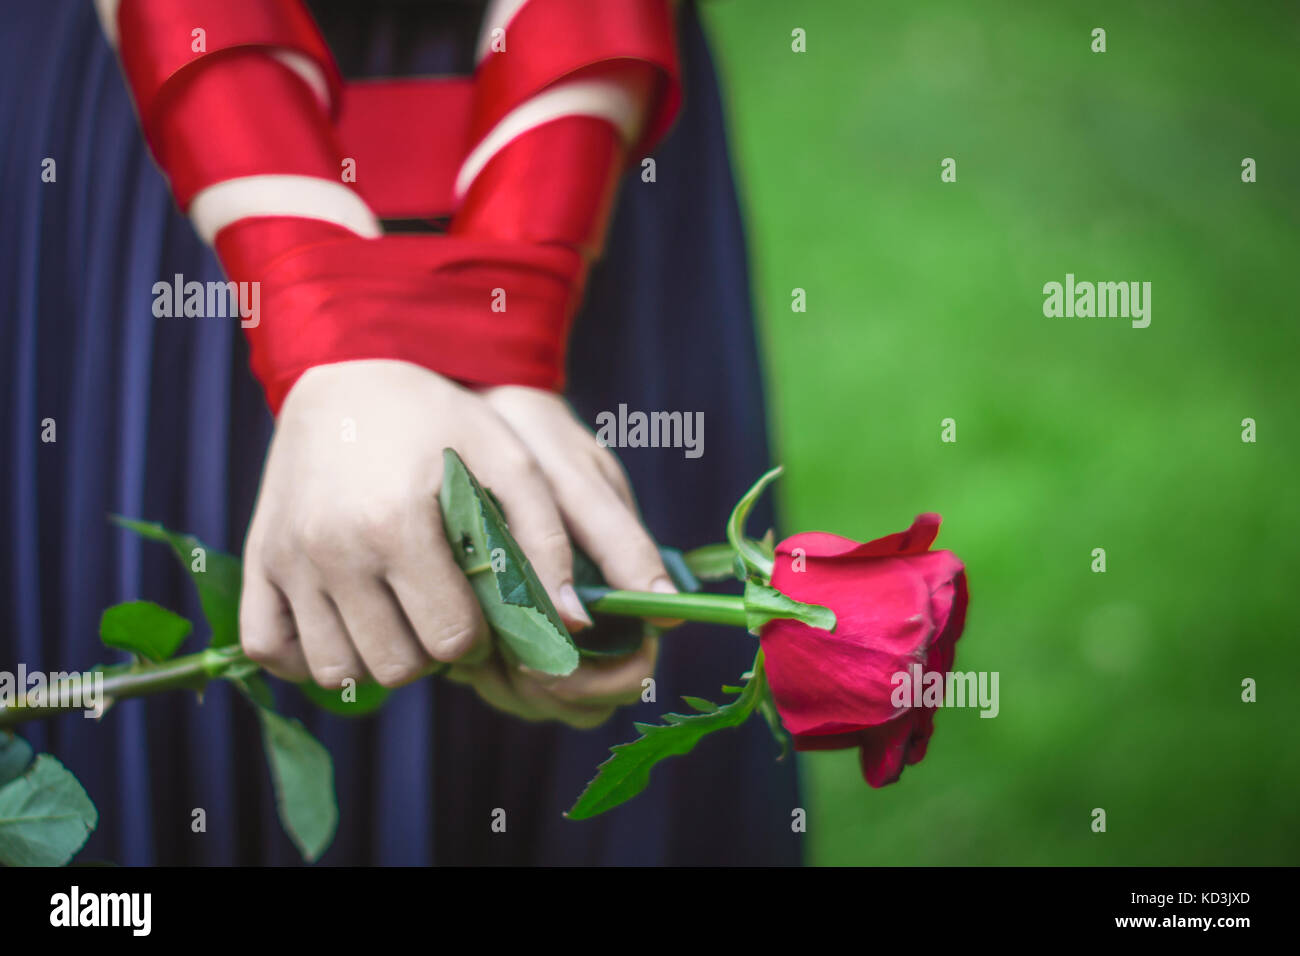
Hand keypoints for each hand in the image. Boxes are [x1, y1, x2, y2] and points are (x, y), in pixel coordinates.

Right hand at [239, 361, 674, 726]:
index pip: (451, 639)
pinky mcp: (259, 561)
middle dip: (431, 650)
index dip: (477, 632)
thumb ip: (545, 539)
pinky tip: (345, 623)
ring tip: (399, 613)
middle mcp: (332, 550)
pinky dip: (305, 655)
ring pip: (337, 672)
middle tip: (440, 606)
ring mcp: (288, 560)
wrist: (348, 372)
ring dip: (376, 657)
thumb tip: (572, 622)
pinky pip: (270, 650)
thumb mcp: (507, 459)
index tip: (477, 599)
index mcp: (396, 525)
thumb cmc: (439, 418)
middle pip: (397, 667)